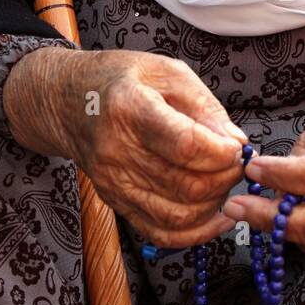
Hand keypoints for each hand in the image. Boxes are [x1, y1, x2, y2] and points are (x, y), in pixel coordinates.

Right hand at [3, 46, 248, 246]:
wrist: (67, 102)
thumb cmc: (119, 80)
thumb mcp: (166, 72)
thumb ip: (204, 106)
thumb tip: (236, 143)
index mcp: (130, 108)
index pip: (186, 145)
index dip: (222, 153)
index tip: (236, 147)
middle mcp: (117, 151)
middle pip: (186, 185)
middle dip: (225, 179)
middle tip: (237, 164)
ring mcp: (113, 182)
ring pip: (178, 215)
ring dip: (214, 205)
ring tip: (225, 183)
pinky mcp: (115, 202)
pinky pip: (160, 232)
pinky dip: (195, 233)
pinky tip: (215, 217)